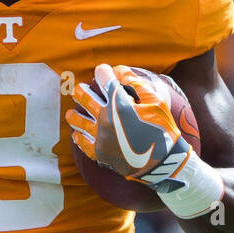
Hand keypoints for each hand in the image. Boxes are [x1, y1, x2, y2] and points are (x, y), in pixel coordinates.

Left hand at [67, 63, 193, 189]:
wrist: (163, 162)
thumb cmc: (162, 129)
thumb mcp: (155, 101)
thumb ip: (135, 83)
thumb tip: (117, 70)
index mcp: (119, 104)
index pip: (104, 79)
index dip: (103, 72)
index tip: (103, 71)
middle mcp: (105, 119)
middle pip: (86, 98)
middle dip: (81, 91)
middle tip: (78, 89)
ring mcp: (100, 137)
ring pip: (79, 121)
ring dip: (74, 115)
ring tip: (70, 113)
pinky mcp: (100, 153)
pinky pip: (83, 143)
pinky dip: (79, 138)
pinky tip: (77, 134)